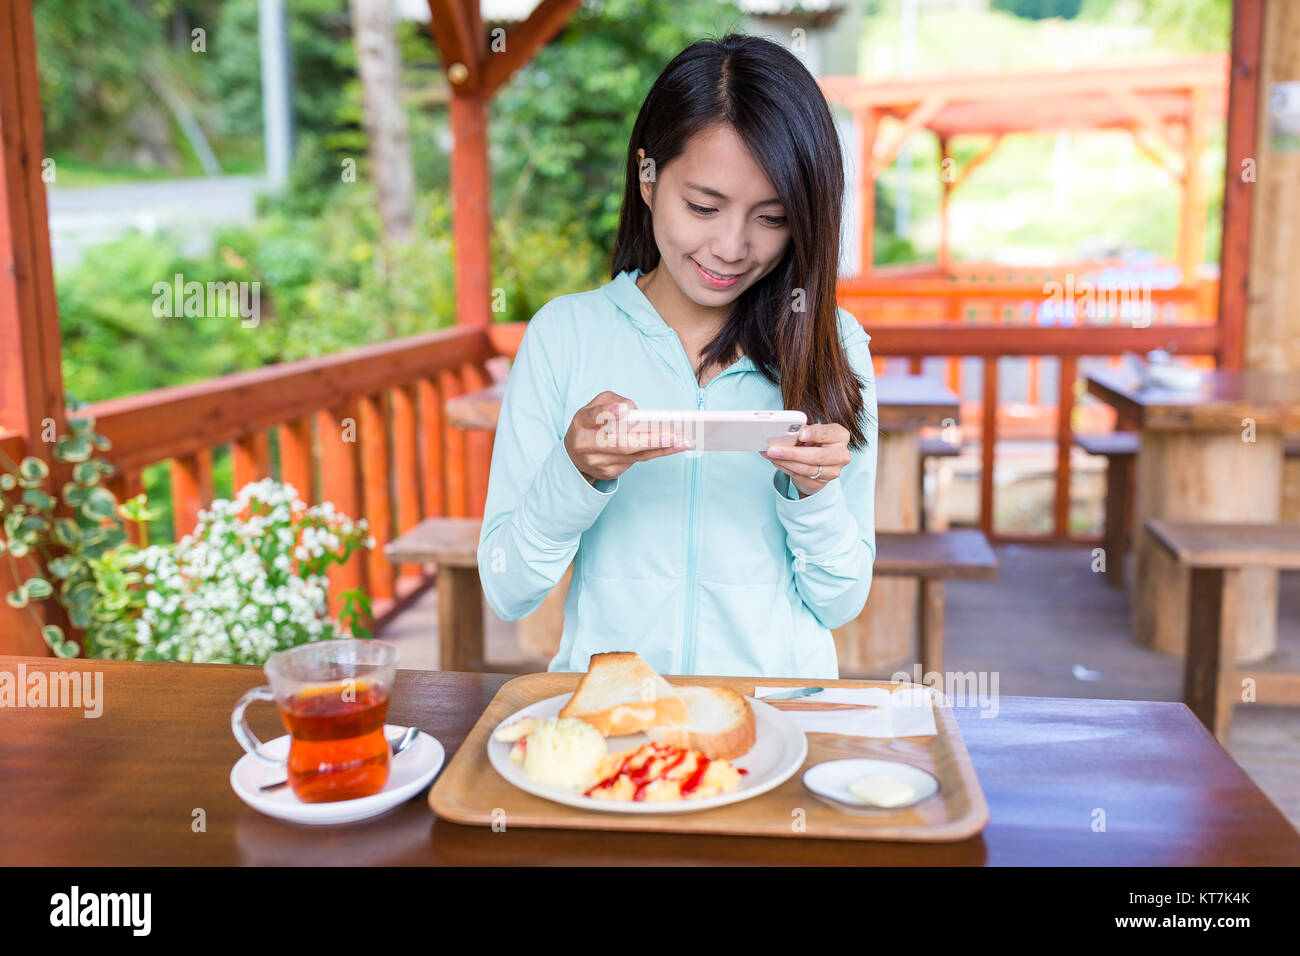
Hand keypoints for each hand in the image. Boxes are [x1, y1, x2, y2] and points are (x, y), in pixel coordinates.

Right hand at [564, 391, 687, 482]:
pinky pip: (634, 462)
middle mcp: (586, 445)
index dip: (608, 413)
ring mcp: (597, 463)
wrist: (575, 455)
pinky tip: (671, 448)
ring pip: (633, 456)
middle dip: (650, 439)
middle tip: (673, 435)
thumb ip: (613, 401)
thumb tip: (635, 412)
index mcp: (581, 423)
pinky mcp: (607, 473)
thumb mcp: (594, 406)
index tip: (624, 410)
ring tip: (682, 442)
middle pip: (621, 443)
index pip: (593, 416)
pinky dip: (654, 454)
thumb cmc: (590, 424)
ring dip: (660, 449)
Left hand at [760, 422, 850, 496]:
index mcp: (840, 436)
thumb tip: (785, 432)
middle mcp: (841, 455)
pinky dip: (784, 467)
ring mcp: (833, 471)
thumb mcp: (811, 431)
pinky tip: (774, 460)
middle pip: (817, 456)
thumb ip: (802, 431)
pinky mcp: (820, 483)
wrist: (819, 462)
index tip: (800, 434)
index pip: (828, 433)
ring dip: (785, 462)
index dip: (814, 434)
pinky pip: (799, 476)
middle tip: (773, 449)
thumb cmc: (815, 441)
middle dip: (793, 453)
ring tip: (770, 454)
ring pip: (807, 469)